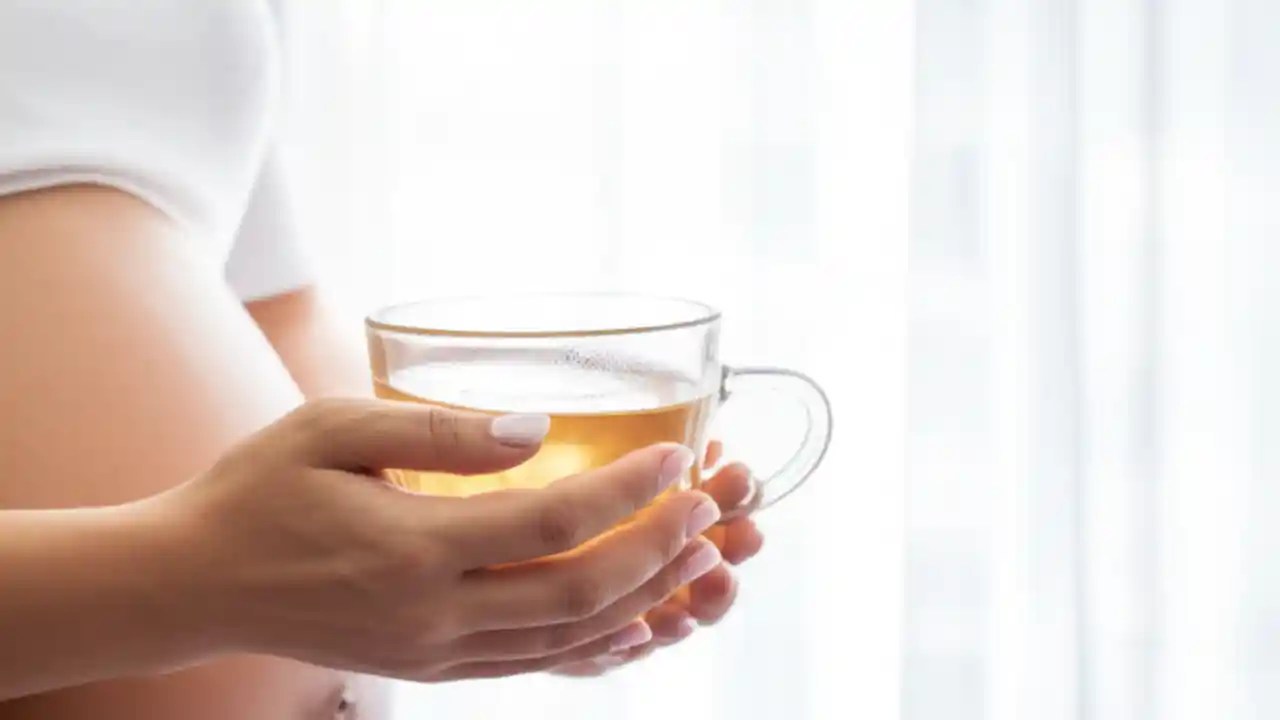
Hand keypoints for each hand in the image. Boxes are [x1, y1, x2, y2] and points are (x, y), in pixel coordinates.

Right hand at [144, 399, 724, 680]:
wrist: (195, 582)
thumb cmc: (260, 490)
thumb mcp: (333, 429)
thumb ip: (437, 428)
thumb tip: (537, 427)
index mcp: (411, 547)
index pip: (553, 523)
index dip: (628, 492)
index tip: (676, 458)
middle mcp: (433, 613)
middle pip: (579, 592)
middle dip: (657, 549)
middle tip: (705, 506)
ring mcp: (435, 652)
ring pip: (566, 638)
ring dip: (641, 596)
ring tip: (691, 554)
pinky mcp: (432, 668)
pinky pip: (532, 667)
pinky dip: (593, 647)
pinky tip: (634, 623)